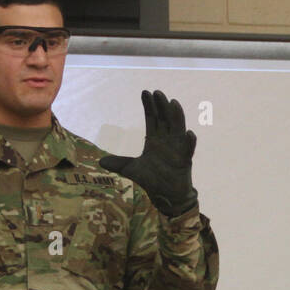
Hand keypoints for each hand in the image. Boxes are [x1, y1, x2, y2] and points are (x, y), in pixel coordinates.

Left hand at [99, 89, 197, 215]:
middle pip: (165, 119)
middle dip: (161, 106)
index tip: (145, 92)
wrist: (166, 198)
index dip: (149, 106)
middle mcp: (167, 141)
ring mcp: (178, 149)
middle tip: (157, 92)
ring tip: (173, 103)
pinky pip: (189, 149)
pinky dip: (190, 142)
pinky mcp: (185, 161)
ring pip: (178, 128)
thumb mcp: (131, 170)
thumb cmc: (152, 182)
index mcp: (155, 140)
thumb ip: (118, 163)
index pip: (152, 118)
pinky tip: (189, 133)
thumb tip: (100, 161)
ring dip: (177, 116)